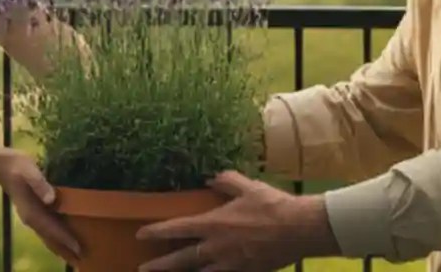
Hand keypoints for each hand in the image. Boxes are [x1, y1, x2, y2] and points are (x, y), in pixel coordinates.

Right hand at [0, 151, 81, 263]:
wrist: (4, 166)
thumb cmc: (19, 167)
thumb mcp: (30, 171)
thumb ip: (40, 184)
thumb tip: (51, 199)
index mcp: (32, 212)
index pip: (52, 230)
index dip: (66, 239)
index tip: (79, 249)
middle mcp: (32, 219)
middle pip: (50, 239)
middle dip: (65, 248)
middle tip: (82, 257)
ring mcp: (31, 217)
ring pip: (48, 236)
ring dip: (60, 245)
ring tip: (75, 253)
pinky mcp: (33, 212)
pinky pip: (46, 229)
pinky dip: (55, 237)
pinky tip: (63, 237)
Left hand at [136, 171, 339, 270]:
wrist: (299, 229)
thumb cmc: (272, 205)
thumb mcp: (248, 187)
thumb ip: (227, 181)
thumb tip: (212, 178)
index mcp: (214, 224)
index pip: (178, 228)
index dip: (157, 231)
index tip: (141, 233)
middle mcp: (217, 248)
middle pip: (182, 260)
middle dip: (160, 265)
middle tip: (143, 268)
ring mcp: (230, 264)